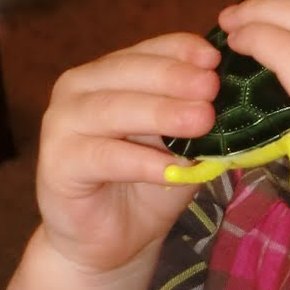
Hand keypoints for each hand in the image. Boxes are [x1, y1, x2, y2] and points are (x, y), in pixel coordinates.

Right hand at [35, 33, 220, 274]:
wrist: (110, 240)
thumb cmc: (148, 180)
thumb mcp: (180, 139)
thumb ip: (195, 111)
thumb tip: (233, 90)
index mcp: (110, 72)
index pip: (148, 50)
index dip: (181, 50)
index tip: (216, 58)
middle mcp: (79, 88)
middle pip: (129, 72)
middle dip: (173, 78)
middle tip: (211, 87)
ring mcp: (61, 123)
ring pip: (113, 110)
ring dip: (160, 113)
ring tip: (202, 120)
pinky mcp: (56, 163)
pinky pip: (102, 157)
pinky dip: (140, 162)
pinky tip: (171, 169)